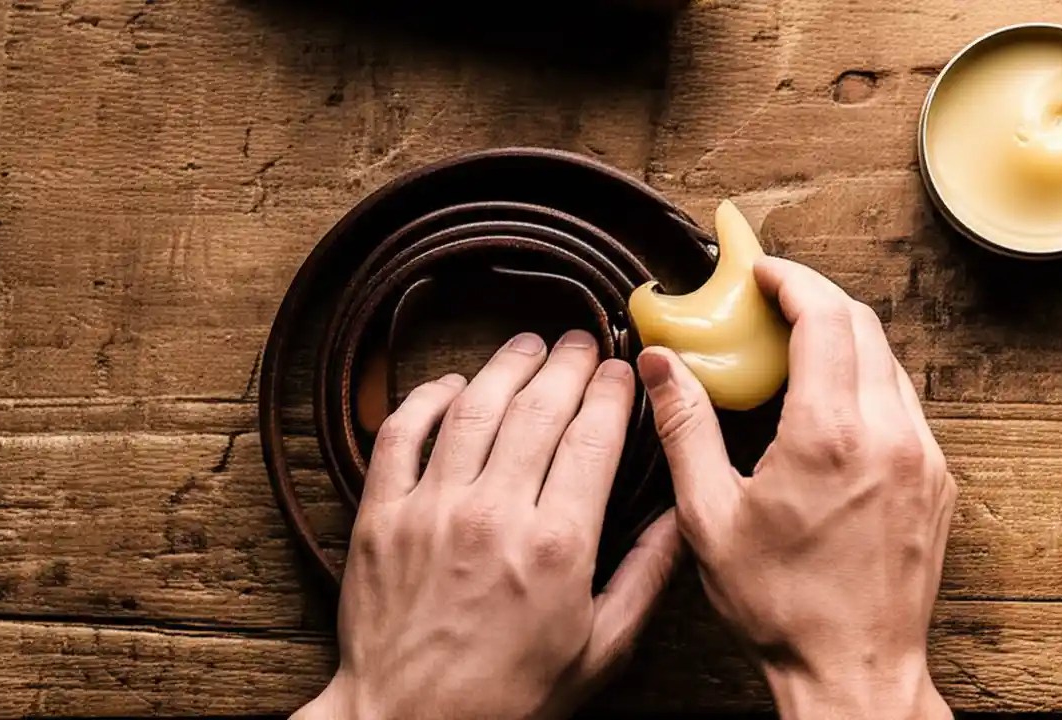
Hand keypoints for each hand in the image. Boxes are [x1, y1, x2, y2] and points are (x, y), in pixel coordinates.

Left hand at [294, 331, 682, 719]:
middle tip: (585, 343)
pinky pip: (401, 433)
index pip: (594, 436)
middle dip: (570, 363)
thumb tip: (678, 515)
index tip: (625, 372)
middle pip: (539, 407)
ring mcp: (432, 508)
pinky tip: (453, 385)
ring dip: (508, 364)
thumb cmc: (508, 696)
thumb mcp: (601, 649)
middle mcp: (495, 513)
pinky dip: (428, 398)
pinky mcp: (382, 515)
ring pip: (475, 406)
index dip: (613, 392)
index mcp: (557, 545)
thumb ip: (647, 576)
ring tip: (531, 345)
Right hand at [637, 258, 955, 719]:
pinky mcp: (936, 481)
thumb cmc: (781, 605)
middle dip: (817, 299)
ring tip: (797, 350)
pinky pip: (907, 404)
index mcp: (829, 435)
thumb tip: (659, 365)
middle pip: (863, 326)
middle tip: (772, 302)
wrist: (855, 671)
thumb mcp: (710, 517)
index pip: (824, 318)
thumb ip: (685, 428)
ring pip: (890, 362)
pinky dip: (870, 382)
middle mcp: (888, 435)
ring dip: (846, 339)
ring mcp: (922, 458)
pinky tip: (833, 406)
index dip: (791, 280)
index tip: (762, 272)